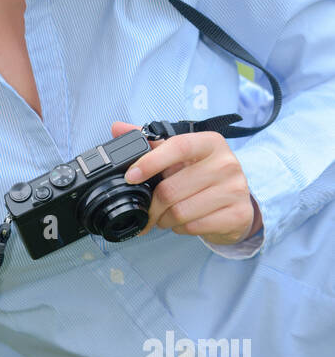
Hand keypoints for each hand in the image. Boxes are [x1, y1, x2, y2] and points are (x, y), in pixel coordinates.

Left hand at [111, 122, 262, 245]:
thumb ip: (150, 142)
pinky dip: (181, 229)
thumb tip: (117, 127)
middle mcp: (227, 163)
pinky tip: (184, 223)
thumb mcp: (180, 156)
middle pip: (172, 189)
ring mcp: (235, 190)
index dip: (150, 162)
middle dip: (152, 205)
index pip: (178, 146)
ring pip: (180, 211)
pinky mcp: (238, 215)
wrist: (237, 203)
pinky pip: (194, 227)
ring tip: (166, 217)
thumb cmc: (203, 176)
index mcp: (210, 143)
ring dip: (165, 219)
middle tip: (148, 211)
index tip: (131, 176)